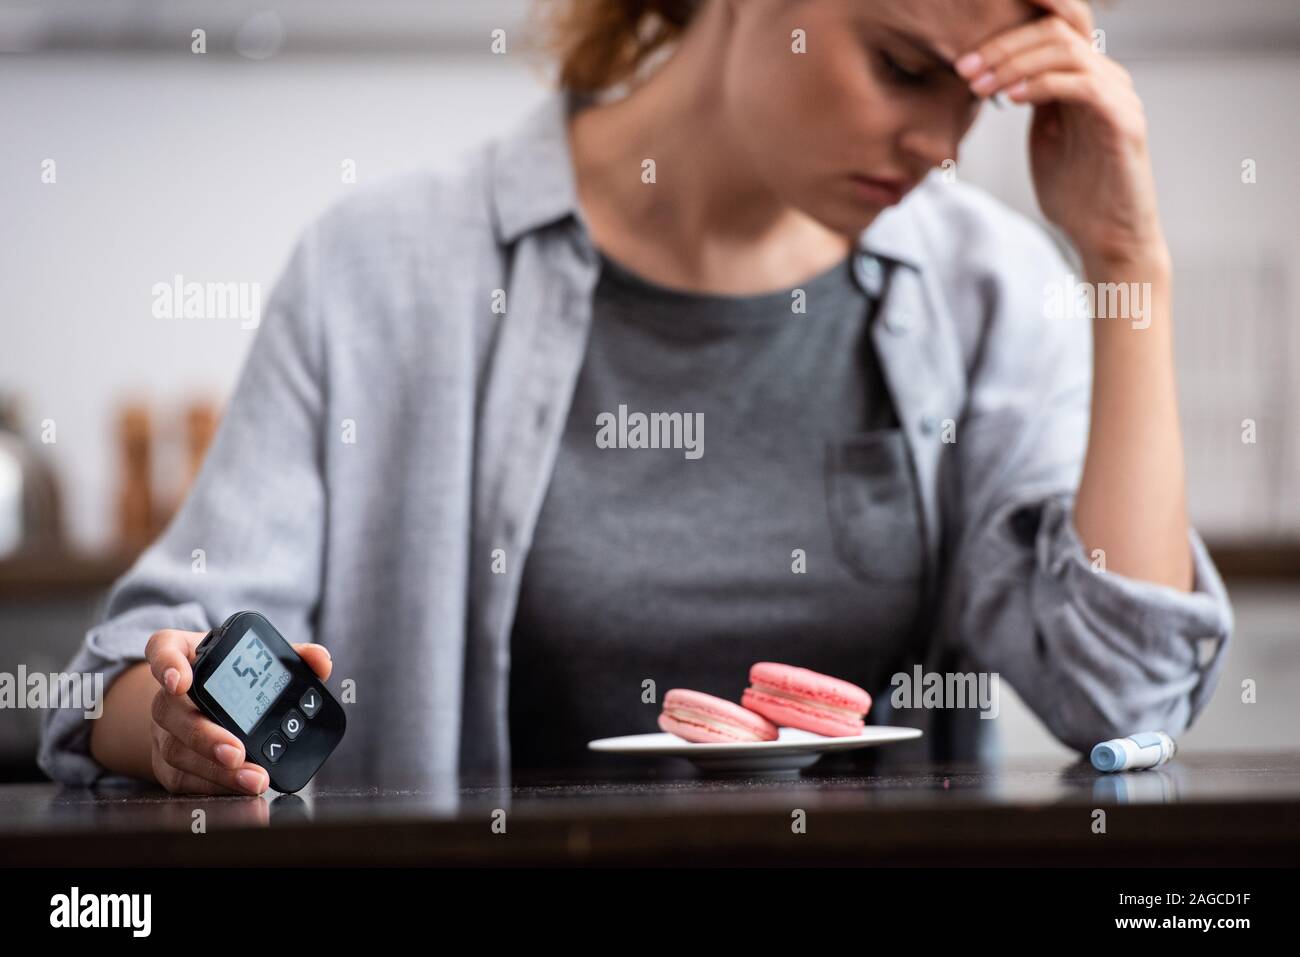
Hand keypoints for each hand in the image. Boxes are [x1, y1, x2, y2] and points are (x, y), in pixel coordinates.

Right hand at [144, 628, 332, 794]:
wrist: (203, 704)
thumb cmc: (234, 676)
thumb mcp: (258, 658)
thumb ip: (291, 655)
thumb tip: (321, 660)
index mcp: (184, 655)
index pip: (163, 649)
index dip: (167, 664)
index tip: (181, 681)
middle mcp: (166, 693)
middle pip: (170, 711)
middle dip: (205, 735)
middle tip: (237, 752)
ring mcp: (163, 729)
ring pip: (178, 750)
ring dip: (215, 769)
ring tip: (254, 779)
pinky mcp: (166, 761)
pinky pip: (182, 778)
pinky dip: (212, 786)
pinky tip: (240, 790)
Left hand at [955, 0, 1166, 271]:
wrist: (1106, 237)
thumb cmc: (1074, 192)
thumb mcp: (1044, 135)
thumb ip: (1032, 98)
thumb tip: (999, 73)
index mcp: (1086, 77)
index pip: (1052, 28)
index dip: (1009, 31)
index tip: (962, 56)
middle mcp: (1108, 77)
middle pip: (1056, 30)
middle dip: (1003, 46)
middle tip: (964, 69)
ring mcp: (1119, 96)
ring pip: (1067, 51)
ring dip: (1015, 64)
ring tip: (980, 86)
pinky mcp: (1124, 122)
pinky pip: (1083, 85)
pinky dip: (1042, 85)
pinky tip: (1011, 99)